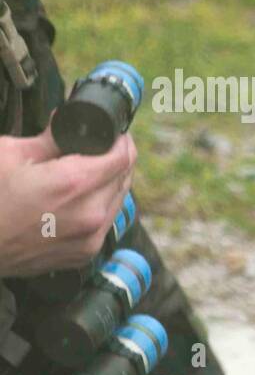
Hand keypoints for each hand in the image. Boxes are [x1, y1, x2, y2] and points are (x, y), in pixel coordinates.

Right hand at [0, 128, 135, 277]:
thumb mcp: (9, 155)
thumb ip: (48, 138)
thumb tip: (67, 120)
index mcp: (73, 183)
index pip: (123, 157)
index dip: (122, 142)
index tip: (117, 135)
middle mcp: (89, 213)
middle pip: (123, 178)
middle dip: (117, 161)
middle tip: (103, 150)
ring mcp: (90, 237)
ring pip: (118, 201)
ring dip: (110, 184)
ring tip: (91, 173)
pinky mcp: (85, 253)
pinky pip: (106, 223)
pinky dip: (100, 208)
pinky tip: (81, 199)